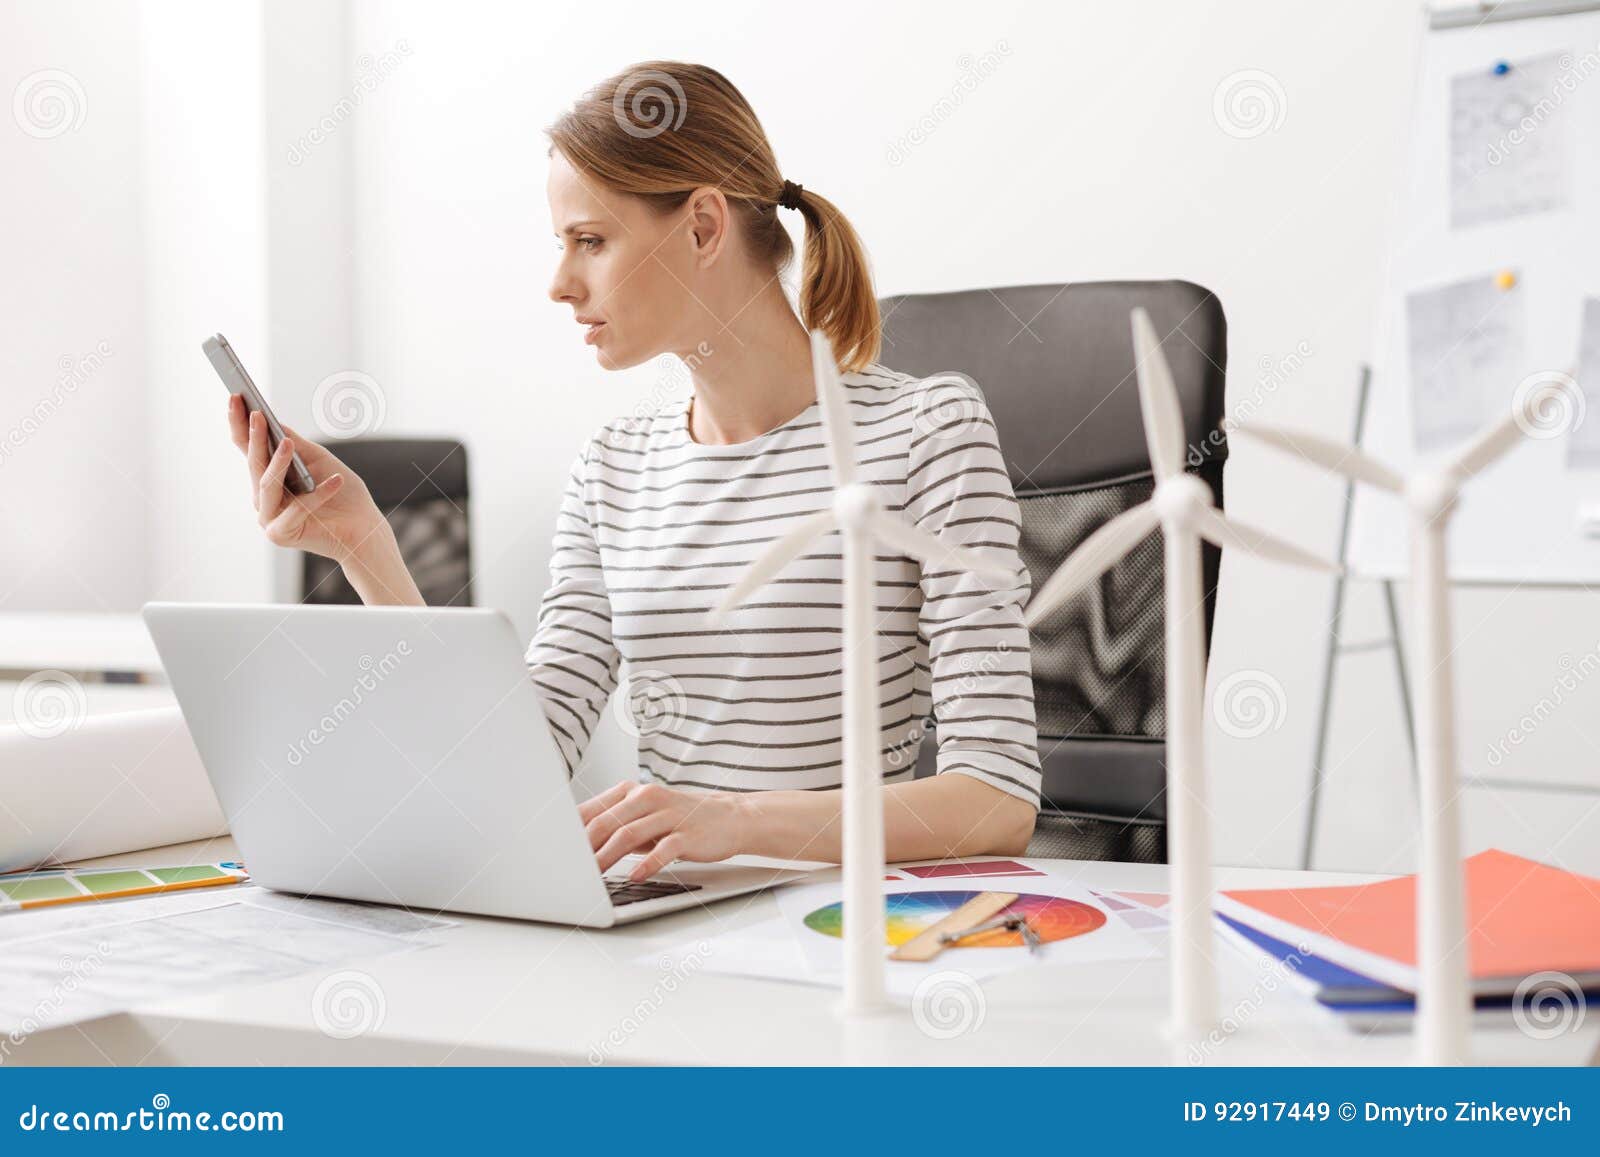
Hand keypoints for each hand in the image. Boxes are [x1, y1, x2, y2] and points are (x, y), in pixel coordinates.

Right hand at [227, 394, 383, 562]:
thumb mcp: (319, 461)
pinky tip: (336, 480)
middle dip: (255, 438)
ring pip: (267, 485)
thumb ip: (296, 445)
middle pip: (255, 465)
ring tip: (288, 442)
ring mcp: (269, 519)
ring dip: (278, 462)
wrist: (363, 528)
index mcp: (269, 481)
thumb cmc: (343, 493)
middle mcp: (264, 500)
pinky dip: (318, 495)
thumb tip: (273, 421)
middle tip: (256, 414)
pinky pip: (297, 509)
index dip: (240, 425)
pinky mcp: (281, 534)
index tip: (236, 397)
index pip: (249, 450)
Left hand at [580, 781, 746, 880]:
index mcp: (631, 793)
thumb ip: (614, 825)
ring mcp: (668, 814)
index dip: (570, 833)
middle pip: (605, 822)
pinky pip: (663, 849)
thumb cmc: (678, 820)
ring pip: (628, 834)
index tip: (554, 852)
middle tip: (568, 869)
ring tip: (592, 876)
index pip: (592, 811)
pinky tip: (634, 876)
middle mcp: (647, 798)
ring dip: (606, 857)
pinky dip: (646, 864)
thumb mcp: (643, 817)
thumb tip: (576, 846)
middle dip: (583, 848)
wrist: (729, 817)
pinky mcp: (688, 832)